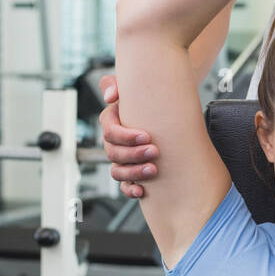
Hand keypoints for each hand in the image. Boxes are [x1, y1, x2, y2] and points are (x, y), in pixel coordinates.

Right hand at [98, 74, 157, 198]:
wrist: (164, 107)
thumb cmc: (146, 96)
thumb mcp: (130, 85)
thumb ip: (115, 84)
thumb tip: (111, 96)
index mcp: (111, 121)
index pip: (110, 132)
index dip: (126, 136)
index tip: (146, 136)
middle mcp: (114, 142)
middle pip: (114, 153)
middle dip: (134, 154)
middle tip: (155, 151)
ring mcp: (121, 158)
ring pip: (118, 171)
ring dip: (134, 173)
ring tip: (154, 169)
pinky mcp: (130, 171)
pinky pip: (124, 185)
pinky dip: (131, 190)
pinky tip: (142, 191)